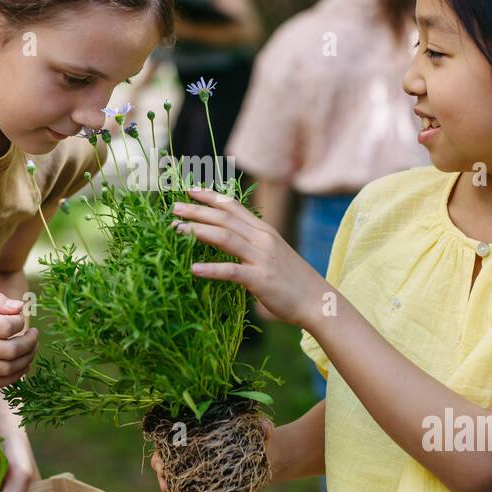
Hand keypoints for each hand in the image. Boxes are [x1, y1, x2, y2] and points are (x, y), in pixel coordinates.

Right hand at [0, 287, 37, 388]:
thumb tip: (19, 307)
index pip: (6, 327)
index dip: (21, 322)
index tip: (20, 317)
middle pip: (10, 351)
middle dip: (30, 343)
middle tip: (34, 335)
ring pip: (5, 370)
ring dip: (26, 361)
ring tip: (30, 349)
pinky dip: (12, 377)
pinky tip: (20, 365)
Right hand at [150, 414, 274, 491]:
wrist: (270, 459)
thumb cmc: (262, 438)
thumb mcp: (263, 430)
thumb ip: (263, 427)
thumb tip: (263, 427)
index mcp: (203, 433)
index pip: (176, 436)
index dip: (164, 445)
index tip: (162, 454)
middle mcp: (197, 450)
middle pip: (169, 457)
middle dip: (160, 466)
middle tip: (163, 475)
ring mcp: (200, 468)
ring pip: (174, 475)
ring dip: (167, 483)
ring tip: (168, 491)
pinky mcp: (206, 484)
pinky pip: (188, 490)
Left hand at [170, 186, 327, 327]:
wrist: (317, 300)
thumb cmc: (292, 280)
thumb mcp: (272, 254)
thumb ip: (251, 244)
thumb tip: (227, 241)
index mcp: (264, 231)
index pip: (234, 207)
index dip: (211, 197)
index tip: (190, 191)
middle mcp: (262, 239)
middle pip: (224, 218)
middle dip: (197, 211)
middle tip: (174, 207)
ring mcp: (262, 258)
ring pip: (225, 238)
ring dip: (198, 231)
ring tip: (176, 230)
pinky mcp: (260, 280)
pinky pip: (232, 271)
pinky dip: (211, 269)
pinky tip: (193, 269)